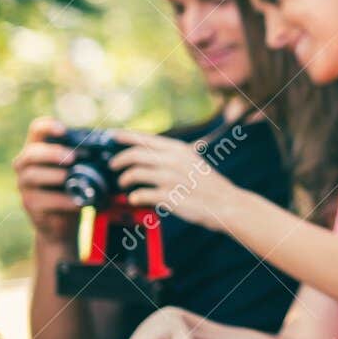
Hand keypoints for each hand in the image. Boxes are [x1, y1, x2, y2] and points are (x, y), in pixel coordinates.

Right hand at [14, 117, 82, 244]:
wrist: (61, 222)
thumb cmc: (72, 188)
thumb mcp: (78, 169)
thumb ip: (84, 156)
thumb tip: (110, 148)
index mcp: (38, 149)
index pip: (36, 130)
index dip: (47, 127)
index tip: (63, 130)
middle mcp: (25, 165)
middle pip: (31, 153)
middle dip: (53, 153)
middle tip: (73, 157)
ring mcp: (24, 185)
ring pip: (33, 175)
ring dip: (56, 175)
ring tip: (72, 178)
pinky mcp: (30, 204)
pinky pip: (45, 200)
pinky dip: (63, 200)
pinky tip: (78, 202)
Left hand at [110, 130, 238, 229]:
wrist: (226, 203)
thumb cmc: (208, 184)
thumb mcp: (192, 161)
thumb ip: (170, 156)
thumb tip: (145, 155)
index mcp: (179, 149)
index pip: (145, 138)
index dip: (125, 136)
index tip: (111, 135)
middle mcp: (173, 161)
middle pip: (135, 154)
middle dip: (119, 160)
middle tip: (113, 165)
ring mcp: (170, 179)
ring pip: (134, 174)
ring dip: (124, 179)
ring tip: (123, 184)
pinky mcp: (168, 197)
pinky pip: (141, 194)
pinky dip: (134, 197)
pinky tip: (135, 199)